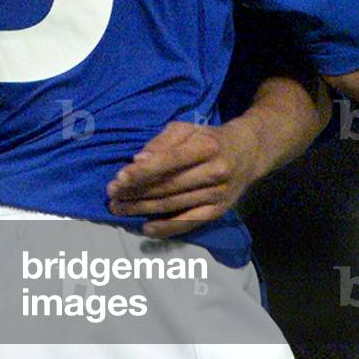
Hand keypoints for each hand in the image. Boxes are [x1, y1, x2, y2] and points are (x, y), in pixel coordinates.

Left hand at [106, 119, 260, 238]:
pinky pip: (189, 222)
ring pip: (174, 204)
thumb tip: (139, 160)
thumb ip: (162, 142)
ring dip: (143, 209)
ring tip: (119, 208)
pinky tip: (146, 228)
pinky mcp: (218, 212)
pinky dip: (167, 228)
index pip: (170, 161)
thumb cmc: (208, 138)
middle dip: (136, 191)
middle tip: (111, 195)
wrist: (247, 154)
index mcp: (206, 147)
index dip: (144, 171)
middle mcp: (214, 172)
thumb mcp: (186, 129)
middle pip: (169, 186)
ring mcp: (217, 195)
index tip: (119, 177)